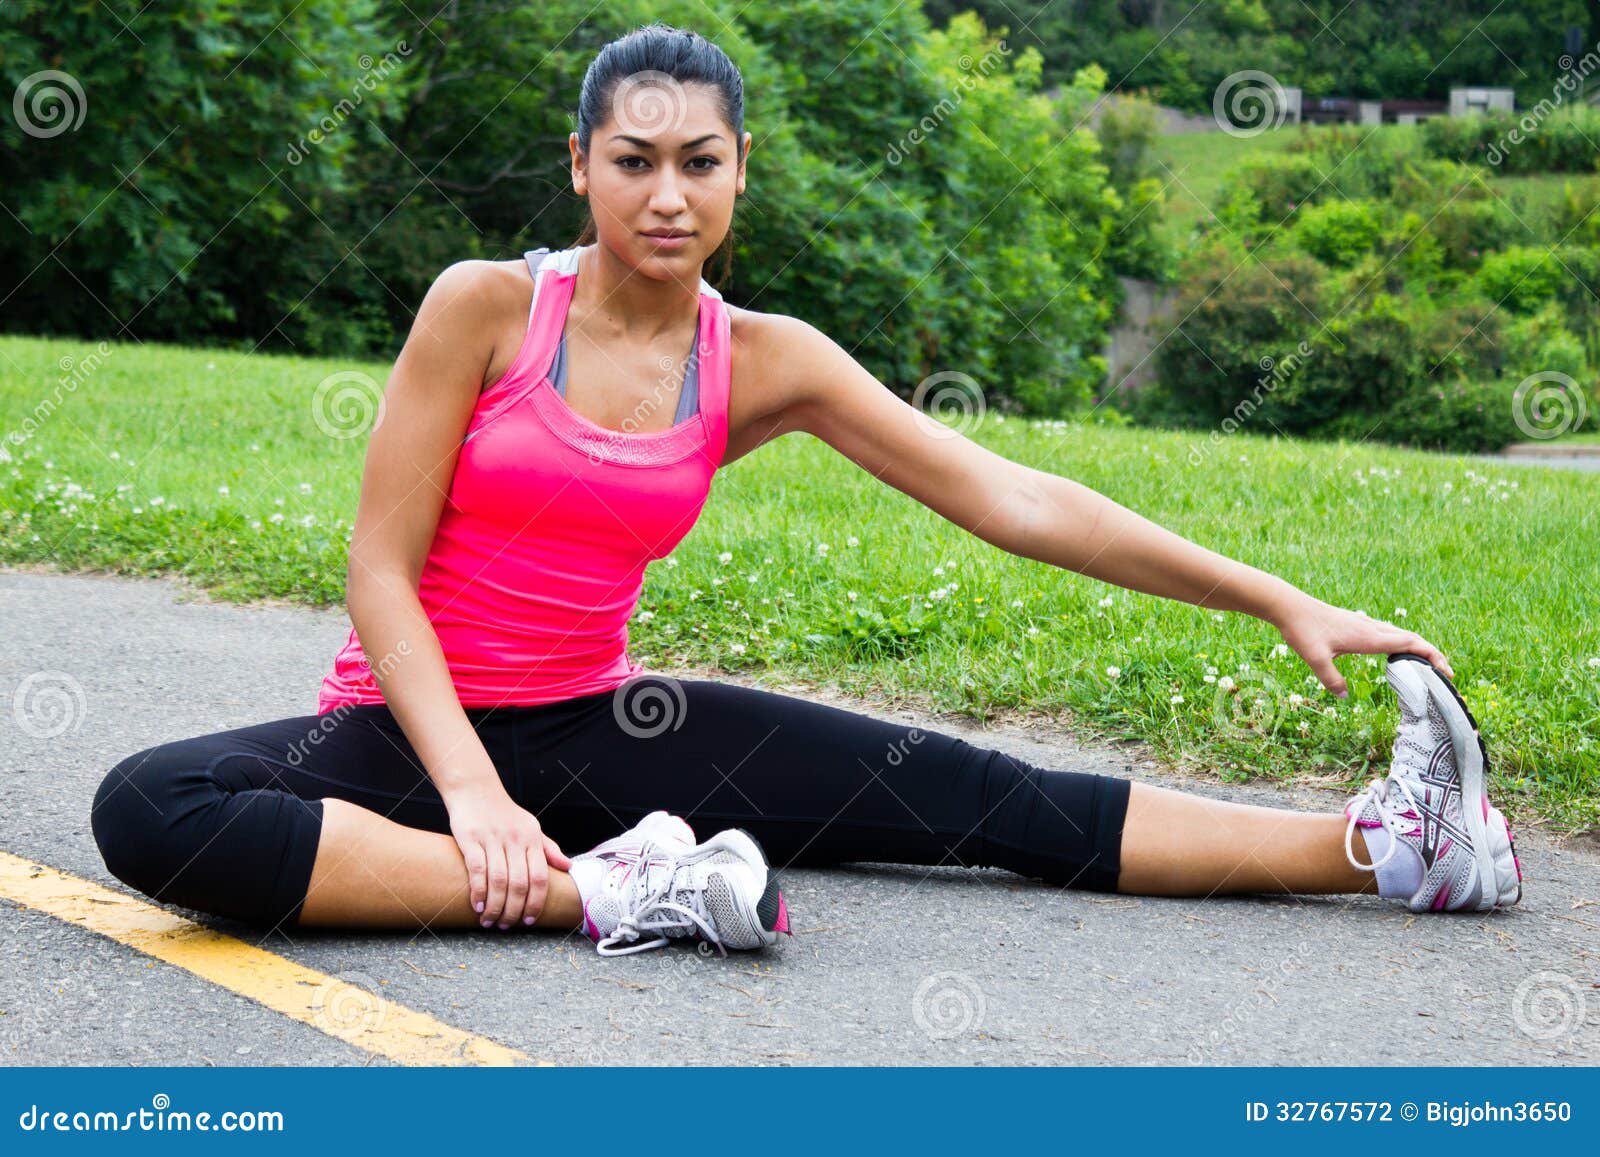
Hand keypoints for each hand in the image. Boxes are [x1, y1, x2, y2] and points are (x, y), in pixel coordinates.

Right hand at [444, 784, 571, 928]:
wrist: (476, 790)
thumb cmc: (505, 813)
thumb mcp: (531, 827)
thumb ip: (549, 849)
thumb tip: (568, 868)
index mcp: (533, 838)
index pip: (540, 877)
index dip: (536, 902)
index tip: (529, 920)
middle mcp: (515, 839)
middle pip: (519, 884)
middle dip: (513, 910)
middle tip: (506, 925)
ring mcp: (493, 839)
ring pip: (498, 880)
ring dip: (495, 906)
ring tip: (490, 921)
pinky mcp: (471, 838)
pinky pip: (477, 870)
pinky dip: (478, 891)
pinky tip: (478, 905)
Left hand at [1269, 592, 1453, 698]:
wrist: (1289, 606)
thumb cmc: (1302, 630)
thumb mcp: (1315, 659)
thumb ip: (1331, 679)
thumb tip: (1345, 698)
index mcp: (1369, 637)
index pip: (1410, 644)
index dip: (1432, 656)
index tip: (1447, 671)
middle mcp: (1371, 628)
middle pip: (1411, 638)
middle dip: (1431, 654)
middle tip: (1445, 672)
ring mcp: (1364, 624)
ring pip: (1399, 634)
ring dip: (1417, 647)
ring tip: (1426, 663)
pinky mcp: (1355, 623)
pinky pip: (1387, 632)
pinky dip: (1400, 642)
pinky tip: (1394, 651)